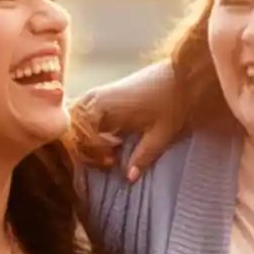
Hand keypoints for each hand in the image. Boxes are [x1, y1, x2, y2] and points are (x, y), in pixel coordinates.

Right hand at [70, 61, 183, 179]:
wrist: (181, 75)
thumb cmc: (173, 101)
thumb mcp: (162, 133)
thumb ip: (143, 156)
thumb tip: (128, 178)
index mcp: (104, 105)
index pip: (80, 135)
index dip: (92, 153)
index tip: (112, 161)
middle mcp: (94, 98)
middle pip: (72, 130)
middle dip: (85, 149)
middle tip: (110, 160)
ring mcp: (95, 95)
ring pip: (75, 123)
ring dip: (86, 140)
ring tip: (109, 151)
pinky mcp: (101, 95)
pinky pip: (82, 116)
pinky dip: (89, 131)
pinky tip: (110, 140)